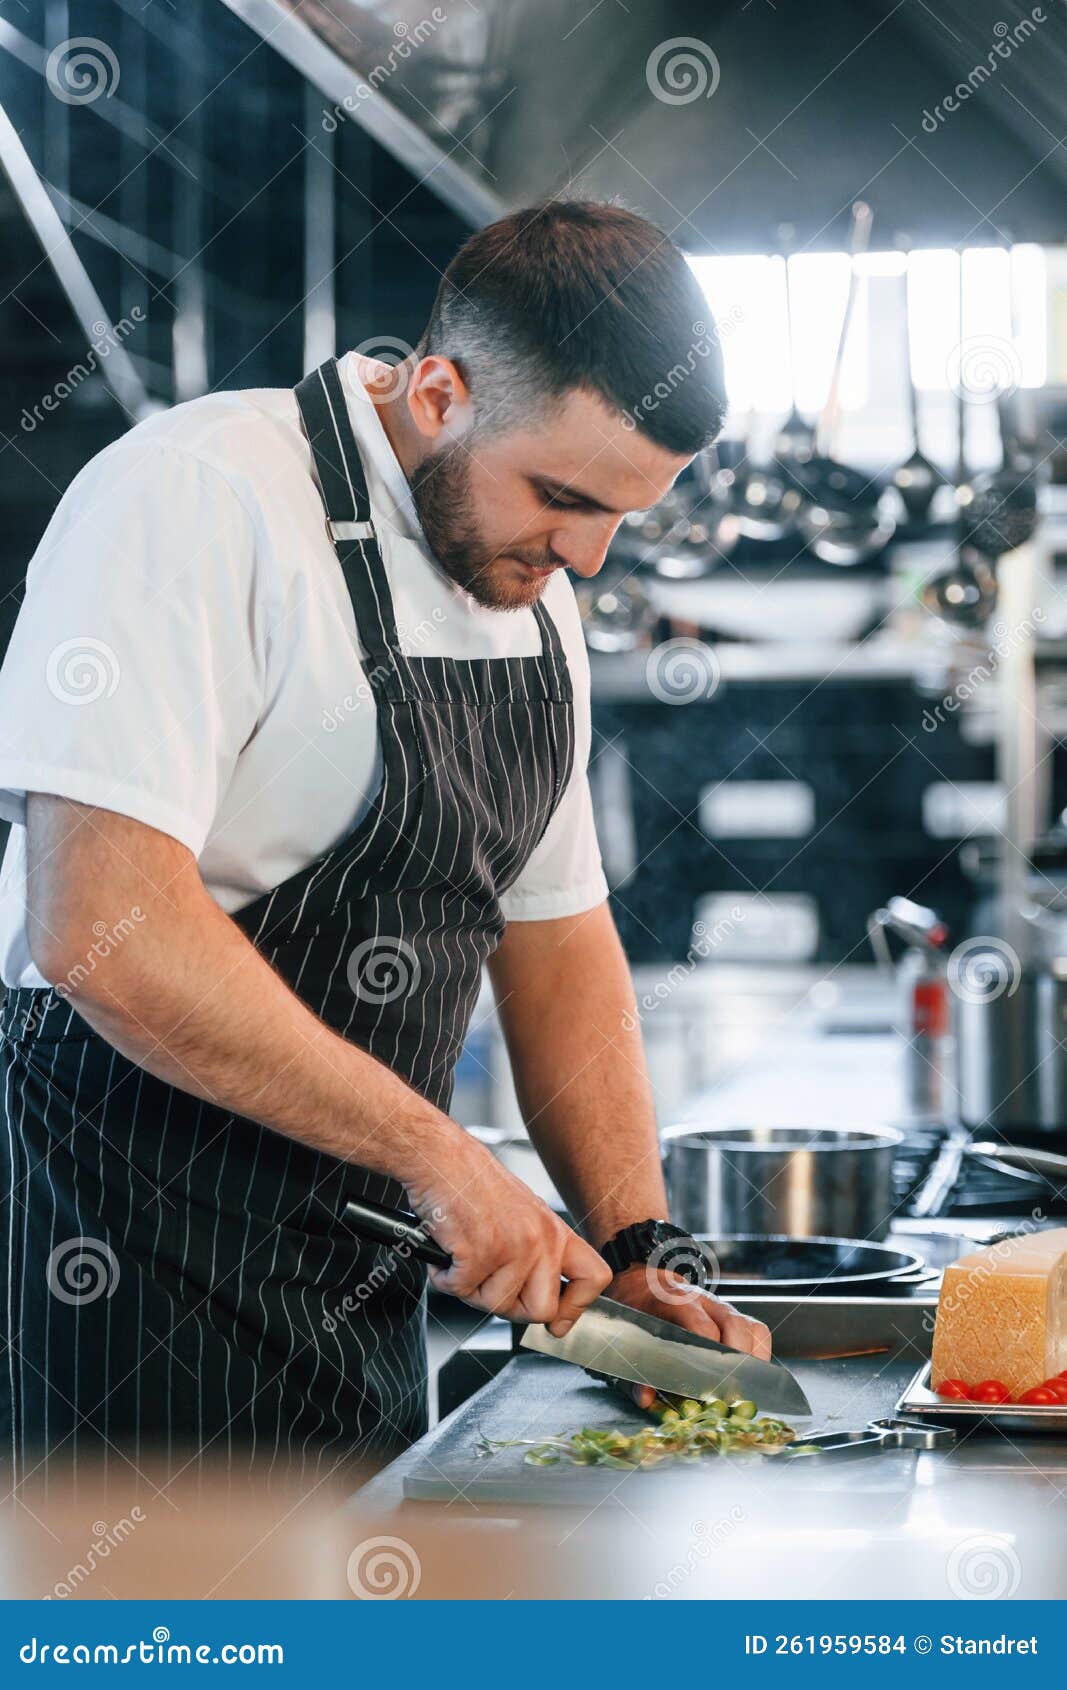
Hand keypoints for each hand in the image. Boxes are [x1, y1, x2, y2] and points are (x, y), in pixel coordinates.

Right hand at [404, 1132, 611, 1326]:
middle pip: (541, 1310)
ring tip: (463, 1255)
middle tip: (488, 1285)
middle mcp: (540, 1239)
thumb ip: (537, 1251)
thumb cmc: (472, 1183)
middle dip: (509, 1308)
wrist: (441, 1158)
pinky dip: (445, 1277)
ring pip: (496, 1305)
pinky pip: (460, 1290)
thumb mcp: (523, 1213)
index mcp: (554, 1230)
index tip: (559, 1323)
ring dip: (470, 1289)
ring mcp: (512, 1247)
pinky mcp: (479, 1252)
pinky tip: (446, 1250)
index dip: (577, 1308)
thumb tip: (540, 1297)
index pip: (594, 1277)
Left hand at [605, 1264, 772, 1409]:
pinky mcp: (731, 1314)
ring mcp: (720, 1305)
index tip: (708, 1388)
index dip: (709, 1358)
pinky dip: (759, 1353)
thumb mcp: (625, 1338)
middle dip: (736, 1363)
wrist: (642, 1282)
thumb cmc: (633, 1313)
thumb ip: (633, 1372)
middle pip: (734, 1325)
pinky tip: (749, 1375)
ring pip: (751, 1327)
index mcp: (673, 1302)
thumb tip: (646, 1400)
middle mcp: (702, 1300)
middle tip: (729, 1394)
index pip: (702, 1327)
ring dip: (752, 1360)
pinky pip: (757, 1330)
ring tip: (743, 1389)